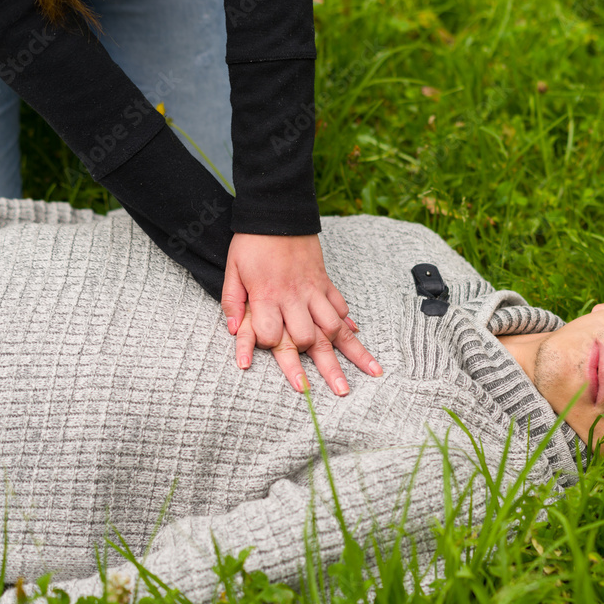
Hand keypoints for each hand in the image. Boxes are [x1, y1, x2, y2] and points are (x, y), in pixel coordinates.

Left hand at [221, 233, 382, 394]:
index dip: (276, 354)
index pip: (272, 337)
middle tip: (342, 392)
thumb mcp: (232, 271)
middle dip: (327, 367)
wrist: (277, 212)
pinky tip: (359, 339)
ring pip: (334, 326)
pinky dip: (349, 324)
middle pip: (310, 339)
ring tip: (371, 372)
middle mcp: (293, 299)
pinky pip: (340, 306)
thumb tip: (231, 330)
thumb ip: (232, 302)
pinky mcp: (324, 282)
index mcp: (266, 298)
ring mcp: (313, 291)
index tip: (287, 373)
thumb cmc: (251, 243)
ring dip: (352, 351)